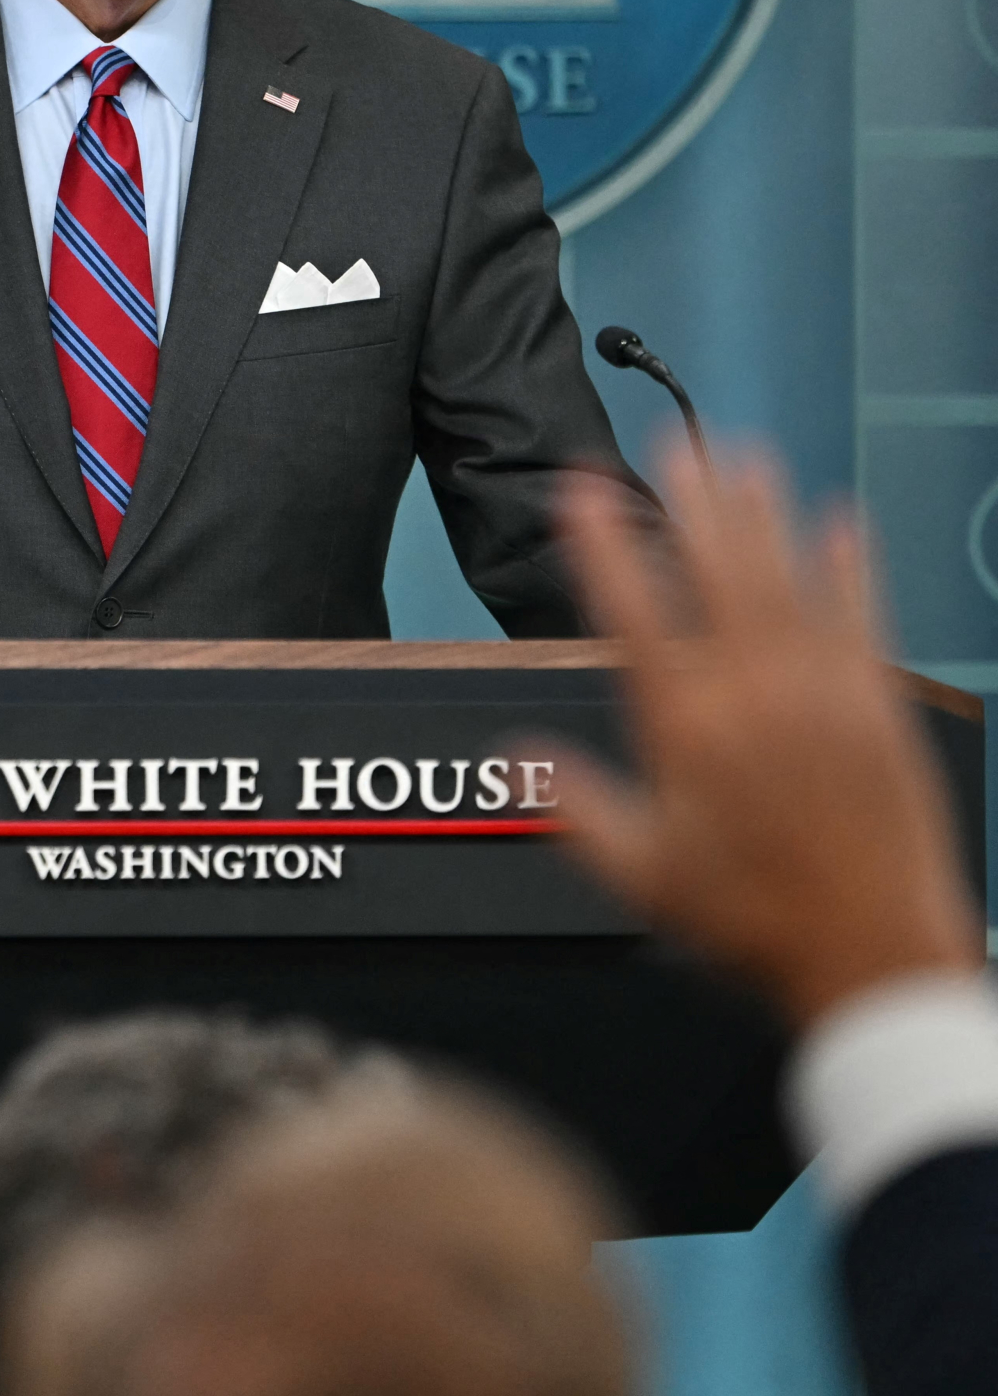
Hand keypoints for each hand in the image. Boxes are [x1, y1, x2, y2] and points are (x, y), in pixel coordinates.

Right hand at [549, 448, 980, 1028]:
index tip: (580, 492)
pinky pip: (862, 616)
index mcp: (688, 731)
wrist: (871, 953)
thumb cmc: (756, 922)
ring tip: (744, 457)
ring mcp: (824, 696)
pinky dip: (849, 564)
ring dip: (763, 514)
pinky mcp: (879, 708)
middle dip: (692, 502)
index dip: (603, 546)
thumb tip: (517, 758)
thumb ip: (576, 807)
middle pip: (718, 574)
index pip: (634, 613)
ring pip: (788, 581)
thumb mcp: (642, 875)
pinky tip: (840, 522)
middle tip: (675, 442)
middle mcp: (756, 698)